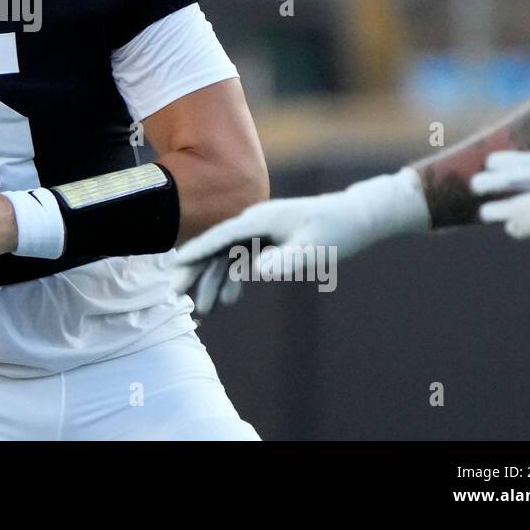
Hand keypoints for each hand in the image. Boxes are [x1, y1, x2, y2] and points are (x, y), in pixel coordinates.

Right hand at [171, 168, 428, 313]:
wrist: (356, 217)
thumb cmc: (336, 229)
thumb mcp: (313, 247)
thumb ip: (285, 259)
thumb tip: (255, 269)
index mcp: (258, 219)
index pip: (219, 237)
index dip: (195, 252)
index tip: (174, 266)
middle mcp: (253, 223)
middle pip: (216, 249)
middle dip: (196, 273)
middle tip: (177, 297)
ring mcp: (259, 232)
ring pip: (227, 258)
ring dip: (213, 282)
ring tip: (202, 312)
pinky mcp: (268, 241)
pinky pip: (242, 261)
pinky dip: (232, 279)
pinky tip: (227, 299)